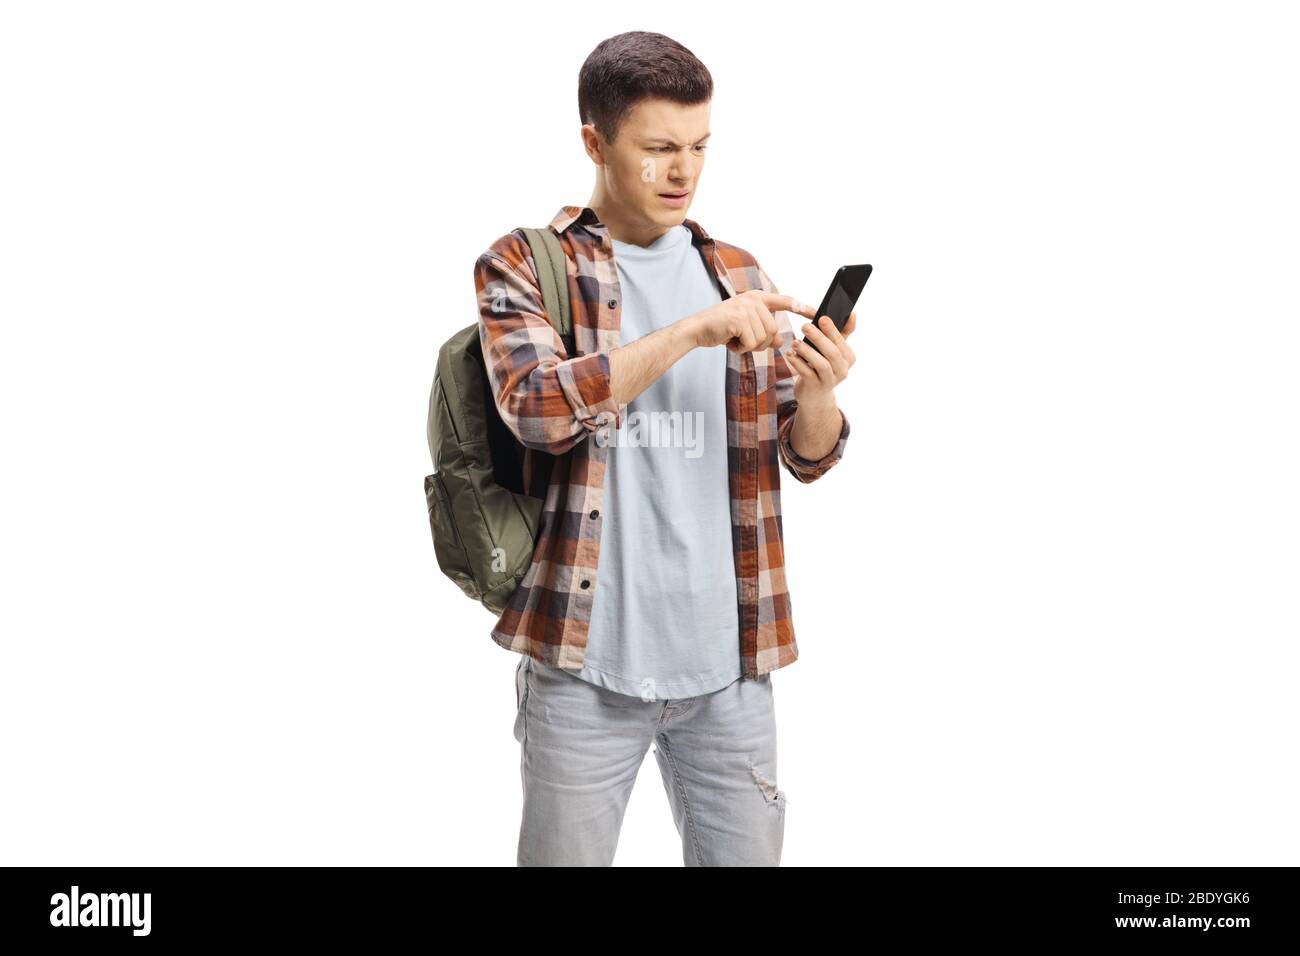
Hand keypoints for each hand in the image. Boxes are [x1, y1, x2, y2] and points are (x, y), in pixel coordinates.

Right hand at [684, 290, 816, 352]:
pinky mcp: (739, 319)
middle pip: (773, 330)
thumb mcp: (746, 329)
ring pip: (763, 337)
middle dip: (761, 343)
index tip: (815, 312)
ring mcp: (746, 307)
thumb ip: (764, 332)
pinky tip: (730, 341)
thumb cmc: (722, 328)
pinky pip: (751, 342)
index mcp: (757, 298)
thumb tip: (782, 341)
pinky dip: (741, 348)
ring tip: (735, 339)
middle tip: (743, 342)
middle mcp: (753, 299)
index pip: (784, 300)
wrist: (697, 329)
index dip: (801, 307)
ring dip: (750, 346)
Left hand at [786, 311, 856, 406]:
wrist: (815, 396)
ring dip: (807, 351)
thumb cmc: (822, 367)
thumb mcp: (833, 351)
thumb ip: (842, 333)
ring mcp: (830, 380)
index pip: (842, 341)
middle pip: (832, 352)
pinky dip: (798, 363)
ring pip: (821, 364)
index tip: (822, 317)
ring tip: (795, 342)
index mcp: (848, 358)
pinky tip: (790, 355)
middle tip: (805, 326)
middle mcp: (842, 370)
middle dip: (819, 338)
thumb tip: (852, 314)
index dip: (832, 330)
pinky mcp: (816, 387)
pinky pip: (808, 374)